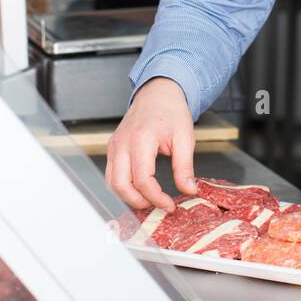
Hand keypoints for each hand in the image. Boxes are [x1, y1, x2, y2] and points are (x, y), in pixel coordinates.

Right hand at [105, 77, 194, 211]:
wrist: (157, 94)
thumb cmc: (171, 111)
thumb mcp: (185, 137)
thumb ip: (185, 166)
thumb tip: (189, 190)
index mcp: (141, 139)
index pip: (143, 179)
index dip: (156, 198)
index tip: (170, 205)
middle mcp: (122, 143)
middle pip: (121, 185)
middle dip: (139, 202)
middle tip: (158, 206)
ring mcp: (114, 146)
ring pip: (111, 183)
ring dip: (128, 197)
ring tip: (150, 201)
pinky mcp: (112, 149)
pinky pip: (111, 175)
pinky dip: (122, 188)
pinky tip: (139, 191)